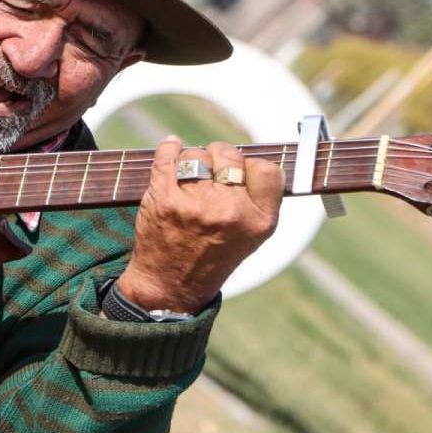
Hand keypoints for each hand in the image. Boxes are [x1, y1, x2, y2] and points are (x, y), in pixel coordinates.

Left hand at [118, 137, 283, 313]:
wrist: (172, 285)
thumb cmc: (213, 255)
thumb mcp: (251, 236)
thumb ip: (258, 199)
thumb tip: (248, 156)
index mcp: (258, 220)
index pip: (266, 168)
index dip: (250, 166)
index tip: (239, 174)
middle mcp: (230, 210)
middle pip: (229, 155)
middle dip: (219, 158)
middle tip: (211, 176)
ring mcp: (196, 203)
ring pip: (197, 155)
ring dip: (192, 160)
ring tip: (189, 180)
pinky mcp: (165, 198)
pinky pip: (168, 155)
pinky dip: (169, 147)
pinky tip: (171, 148)